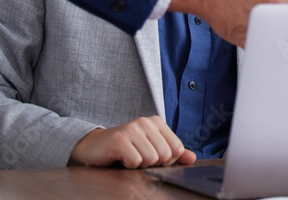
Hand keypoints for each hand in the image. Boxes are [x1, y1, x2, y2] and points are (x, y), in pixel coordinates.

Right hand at [68, 116, 196, 167]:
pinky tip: (121, 157)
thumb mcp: (151, 148)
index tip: (151, 154)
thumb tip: (192, 158)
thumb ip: (173, 153)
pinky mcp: (119, 140)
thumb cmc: (125, 148)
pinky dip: (128, 165)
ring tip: (129, 156)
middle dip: (152, 162)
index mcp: (156, 122)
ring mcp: (132, 129)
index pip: (177, 148)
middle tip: (138, 156)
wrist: (95, 147)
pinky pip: (135, 161)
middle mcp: (145, 122)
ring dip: (139, 164)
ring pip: (151, 159)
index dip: (166, 159)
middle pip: (165, 155)